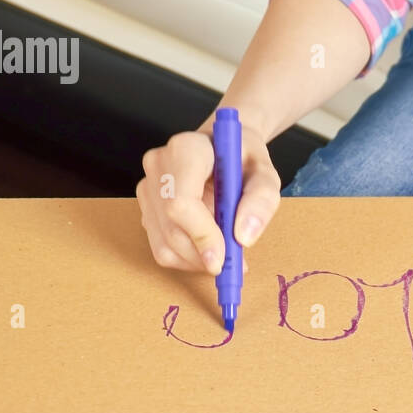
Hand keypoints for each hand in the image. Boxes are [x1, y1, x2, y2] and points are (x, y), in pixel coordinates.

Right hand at [137, 119, 280, 274]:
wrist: (224, 151)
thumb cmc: (243, 160)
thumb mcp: (265, 173)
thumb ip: (261, 200)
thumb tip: (243, 236)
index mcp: (186, 149)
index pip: (181, 201)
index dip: (200, 234)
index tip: (223, 258)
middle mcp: (159, 165)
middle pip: (172, 228)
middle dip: (204, 255)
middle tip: (236, 263)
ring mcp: (148, 187)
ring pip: (165, 244)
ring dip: (198, 261)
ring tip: (226, 253)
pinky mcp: (146, 208)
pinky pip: (162, 247)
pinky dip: (188, 259)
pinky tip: (209, 249)